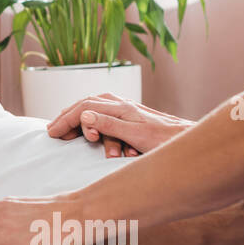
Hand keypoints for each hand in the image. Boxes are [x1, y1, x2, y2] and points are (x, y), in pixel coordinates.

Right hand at [47, 94, 193, 157]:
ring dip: (82, 121)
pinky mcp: (133, 118)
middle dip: (68, 117)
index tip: (52, 133)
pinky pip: (107, 116)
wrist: (192, 140)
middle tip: (53, 131)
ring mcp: (128, 110)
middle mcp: (123, 105)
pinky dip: (94, 123)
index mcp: (120, 107)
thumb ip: (109, 125)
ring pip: (96, 108)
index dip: (65, 119)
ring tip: (68, 133)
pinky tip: (91, 130)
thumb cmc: (167, 140)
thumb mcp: (136, 136)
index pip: (83, 108)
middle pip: (87, 104)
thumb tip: (83, 115)